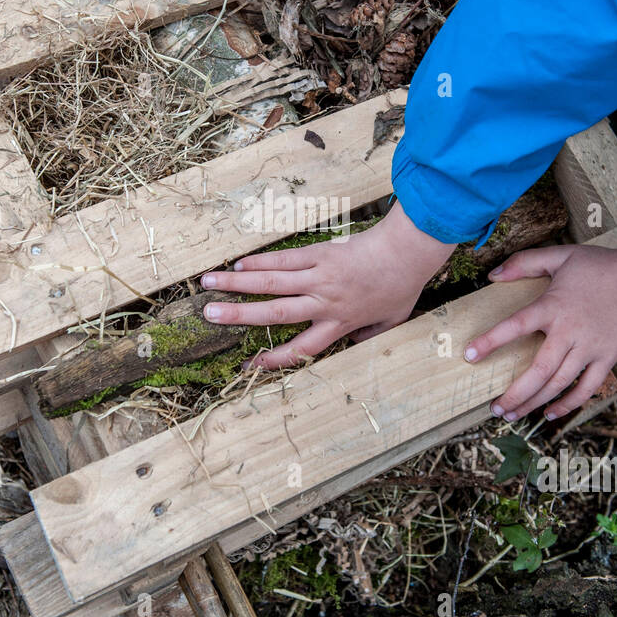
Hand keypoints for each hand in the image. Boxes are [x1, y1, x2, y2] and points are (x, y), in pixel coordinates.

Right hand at [199, 202, 455, 368]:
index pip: (301, 347)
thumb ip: (368, 335)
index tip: (248, 365)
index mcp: (339, 323)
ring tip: (209, 282)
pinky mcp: (320, 253)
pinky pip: (285, 259)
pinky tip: (239, 262)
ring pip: (272, 282)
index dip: (273, 359)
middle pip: (275, 313)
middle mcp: (323, 302)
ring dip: (238, 283)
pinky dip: (261, 261)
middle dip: (240, 315)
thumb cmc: (402, 286)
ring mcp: (319, 276)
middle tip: (209, 315)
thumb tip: (354, 342)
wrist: (408, 252)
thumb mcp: (390, 322)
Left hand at [465, 243, 616, 421]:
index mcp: (553, 307)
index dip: (490, 342)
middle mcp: (569, 332)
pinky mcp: (608, 357)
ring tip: (514, 414)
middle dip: (515, 394)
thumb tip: (493, 275)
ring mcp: (590, 348)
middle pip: (538, 371)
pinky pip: (587, 388)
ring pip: (559, 384)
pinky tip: (552, 413)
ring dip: (535, 403)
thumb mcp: (562, 255)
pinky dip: (570, 404)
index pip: (515, 326)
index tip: (469, 357)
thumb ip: (525, 263)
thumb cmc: (602, 266)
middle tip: (495, 408)